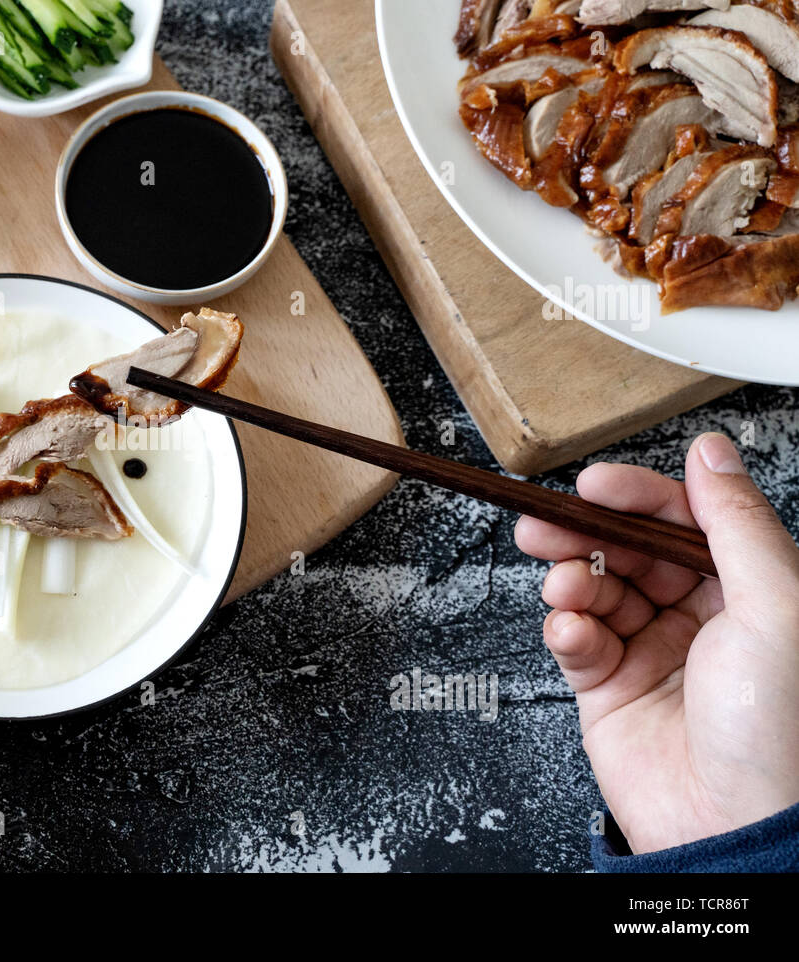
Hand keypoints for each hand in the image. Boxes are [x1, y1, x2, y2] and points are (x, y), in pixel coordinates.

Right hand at [515, 432, 798, 853]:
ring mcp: (650, 650)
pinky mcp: (608, 686)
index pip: (681, 520)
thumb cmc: (776, 731)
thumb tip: (711, 451)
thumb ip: (735, 521)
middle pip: (626, 549)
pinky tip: (574, 633)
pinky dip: (565, 629)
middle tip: (545, 527)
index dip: (635, 497)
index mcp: (748, 589)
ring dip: (571, 579)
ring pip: (593, 587)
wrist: (733, 827)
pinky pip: (574, 638)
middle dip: (583, 534)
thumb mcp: (776, 606)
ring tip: (566, 586)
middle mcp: (699, 616)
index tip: (592, 484)